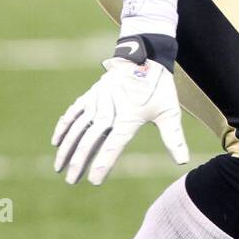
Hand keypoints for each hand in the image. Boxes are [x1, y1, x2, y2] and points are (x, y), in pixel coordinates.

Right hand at [51, 57, 188, 185]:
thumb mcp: (169, 112)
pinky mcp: (91, 94)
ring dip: (67, 148)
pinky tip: (56, 142)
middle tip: (71, 181)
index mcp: (129, 117)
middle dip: (79, 161)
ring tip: (59, 168)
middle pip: (90, 139)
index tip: (94, 180)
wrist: (145, 57)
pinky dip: (63, 126)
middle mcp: (109, 109)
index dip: (103, 162)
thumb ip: (173, 137)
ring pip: (78, 127)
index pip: (114, 144)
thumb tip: (183, 161)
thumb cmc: (159, 88)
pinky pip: (73, 112)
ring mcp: (97, 101)